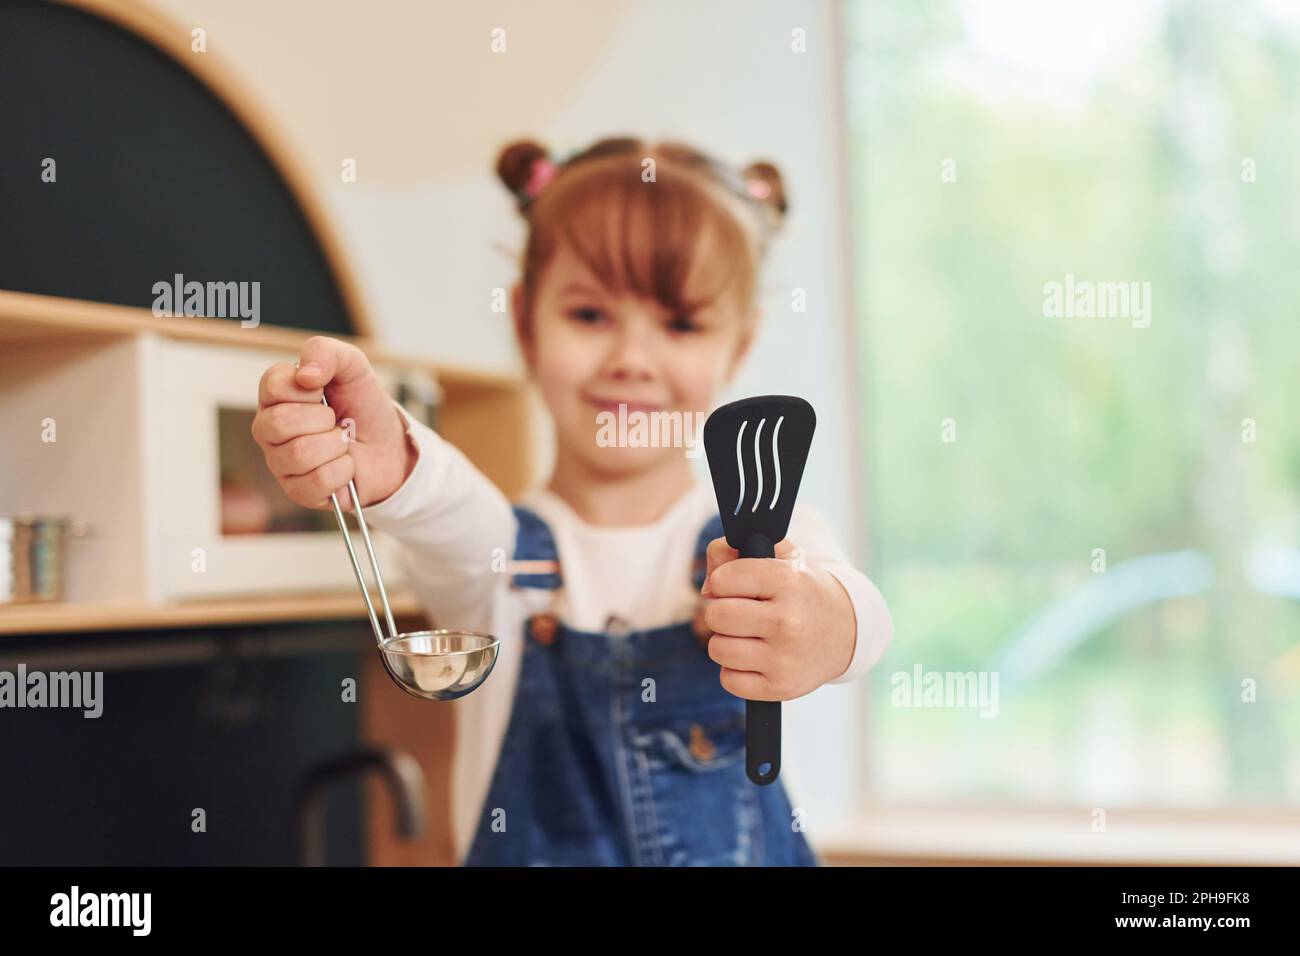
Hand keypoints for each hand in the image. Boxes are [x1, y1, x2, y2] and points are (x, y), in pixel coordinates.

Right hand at [251, 336, 415, 509]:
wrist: (389, 446)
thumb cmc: (363, 406)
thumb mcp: (353, 367)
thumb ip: (326, 353)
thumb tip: (305, 374)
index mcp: (277, 395)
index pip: (273, 385)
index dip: (308, 387)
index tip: (325, 390)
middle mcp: (270, 429)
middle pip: (280, 422)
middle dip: (324, 419)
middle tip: (337, 420)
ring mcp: (280, 462)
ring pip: (299, 453)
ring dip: (336, 446)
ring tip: (342, 442)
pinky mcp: (298, 491)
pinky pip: (316, 481)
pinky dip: (342, 471)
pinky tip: (345, 465)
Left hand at [699, 537, 856, 700]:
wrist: (846, 632)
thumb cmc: (802, 590)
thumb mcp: (779, 557)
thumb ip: (734, 552)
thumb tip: (707, 588)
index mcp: (789, 581)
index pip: (723, 579)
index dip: (722, 581)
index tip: (736, 585)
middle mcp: (789, 621)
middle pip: (716, 616)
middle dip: (720, 612)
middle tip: (740, 611)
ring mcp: (785, 659)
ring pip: (718, 649)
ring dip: (726, 642)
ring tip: (748, 634)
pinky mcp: (780, 687)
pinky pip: (729, 680)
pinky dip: (735, 670)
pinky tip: (755, 658)